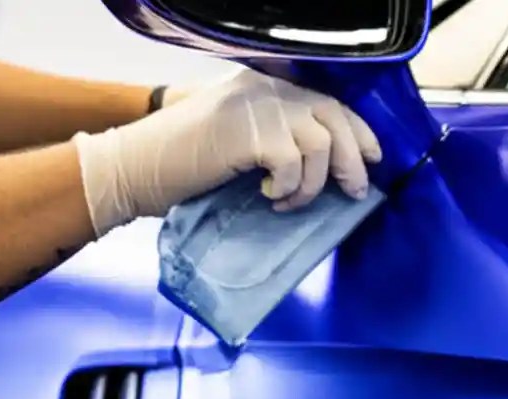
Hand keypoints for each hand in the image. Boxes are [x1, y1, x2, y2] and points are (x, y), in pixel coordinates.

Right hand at [73, 71, 381, 235]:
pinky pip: (293, 162)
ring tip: (289, 202)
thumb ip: (275, 137)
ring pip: (318, 143)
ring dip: (313, 183)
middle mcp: (264, 89)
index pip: (326, 101)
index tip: (372, 158)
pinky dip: (289, 187)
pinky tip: (268, 196)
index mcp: (264, 87)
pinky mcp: (245, 131)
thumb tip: (328, 164)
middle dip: (352, 159)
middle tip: (354, 192)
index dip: (356, 130)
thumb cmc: (182, 164)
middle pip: (332, 117)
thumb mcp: (236, 140)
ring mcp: (255, 107)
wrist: (134, 168)